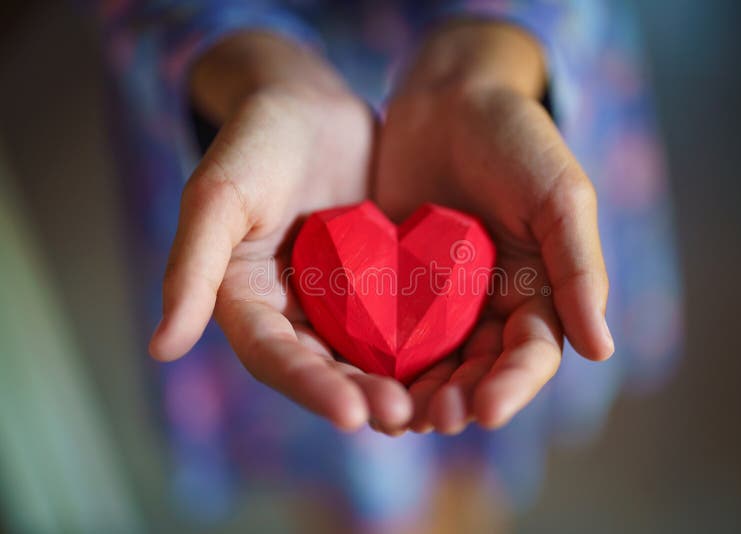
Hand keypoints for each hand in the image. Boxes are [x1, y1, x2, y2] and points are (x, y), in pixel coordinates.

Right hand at [148, 33, 413, 431]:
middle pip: (326, 369)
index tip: (353, 415)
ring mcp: (339, 302)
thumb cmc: (253, 143)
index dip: (311, 388)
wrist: (308, 107)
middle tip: (403, 415)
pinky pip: (402, 320)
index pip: (276, 359)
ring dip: (399, 384)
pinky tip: (459, 360)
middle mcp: (293, 313)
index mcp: (248, 304)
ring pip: (368, 355)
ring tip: (435, 405)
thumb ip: (191, 267)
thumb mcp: (217, 196)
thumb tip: (159, 348)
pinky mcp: (379, 284)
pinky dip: (425, 345)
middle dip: (363, 396)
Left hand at [375, 21, 613, 433]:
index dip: (513, 386)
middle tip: (436, 419)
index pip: (532, 354)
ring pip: (433, 362)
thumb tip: (603, 350)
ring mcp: (440, 299)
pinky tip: (360, 378)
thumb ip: (580, 269)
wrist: (450, 99)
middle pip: (479, 369)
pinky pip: (387, 330)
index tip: (485, 411)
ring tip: (397, 415)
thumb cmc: (517, 140)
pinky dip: (378, 358)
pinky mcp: (394, 285)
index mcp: (539, 291)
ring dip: (419, 392)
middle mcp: (491, 305)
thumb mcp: (560, 197)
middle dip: (461, 398)